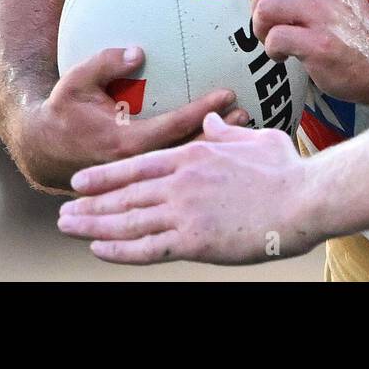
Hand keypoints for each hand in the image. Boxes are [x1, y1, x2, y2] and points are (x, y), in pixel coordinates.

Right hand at [12, 46, 250, 192]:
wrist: (45, 153)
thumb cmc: (64, 112)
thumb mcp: (75, 83)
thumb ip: (103, 64)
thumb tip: (136, 51)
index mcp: (124, 143)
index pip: (173, 128)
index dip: (202, 111)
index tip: (227, 94)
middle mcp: (137, 164)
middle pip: (188, 150)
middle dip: (220, 135)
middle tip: (247, 114)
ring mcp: (141, 175)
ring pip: (185, 163)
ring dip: (215, 146)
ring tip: (245, 128)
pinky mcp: (143, 178)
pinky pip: (176, 167)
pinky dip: (200, 155)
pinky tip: (223, 142)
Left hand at [57, 112, 320, 264]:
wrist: (305, 199)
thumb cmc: (287, 170)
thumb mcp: (256, 140)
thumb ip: (226, 132)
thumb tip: (211, 118)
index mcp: (195, 155)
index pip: (138, 166)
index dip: (105, 176)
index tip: (81, 181)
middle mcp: (182, 182)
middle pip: (124, 194)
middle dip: (90, 203)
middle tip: (64, 211)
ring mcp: (186, 211)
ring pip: (128, 221)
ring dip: (94, 226)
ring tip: (70, 228)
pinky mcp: (195, 241)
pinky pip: (147, 248)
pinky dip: (119, 250)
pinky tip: (99, 249)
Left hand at [249, 0, 368, 106]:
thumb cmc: (353, 31)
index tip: (265, 5)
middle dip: (256, 10)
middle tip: (271, 28)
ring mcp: (324, 14)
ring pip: (265, 8)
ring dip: (261, 30)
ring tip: (275, 41)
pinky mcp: (320, 43)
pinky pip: (275, 38)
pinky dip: (272, 51)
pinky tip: (285, 57)